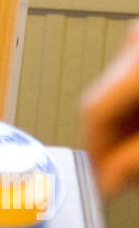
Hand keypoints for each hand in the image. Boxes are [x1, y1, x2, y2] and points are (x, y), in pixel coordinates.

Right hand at [80, 19, 138, 195]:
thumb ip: (136, 159)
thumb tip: (108, 181)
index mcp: (136, 62)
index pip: (92, 111)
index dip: (94, 153)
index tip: (103, 184)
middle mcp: (132, 44)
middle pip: (100, 104)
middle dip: (108, 147)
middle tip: (118, 179)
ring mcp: (137, 43)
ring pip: (113, 98)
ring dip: (120, 133)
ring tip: (131, 161)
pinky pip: (126, 89)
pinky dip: (132, 116)